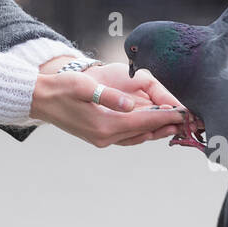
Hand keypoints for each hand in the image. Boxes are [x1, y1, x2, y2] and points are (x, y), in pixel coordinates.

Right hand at [28, 64, 189, 147]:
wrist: (39, 100)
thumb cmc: (60, 89)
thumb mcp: (83, 86)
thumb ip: (108, 96)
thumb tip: (131, 104)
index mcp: (103, 126)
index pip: (142, 121)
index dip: (165, 116)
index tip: (183, 113)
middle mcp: (105, 137)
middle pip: (144, 132)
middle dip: (166, 126)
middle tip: (188, 122)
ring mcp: (101, 139)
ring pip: (137, 137)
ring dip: (156, 131)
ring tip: (175, 125)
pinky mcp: (98, 137)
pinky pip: (127, 137)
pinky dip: (142, 132)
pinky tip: (151, 128)